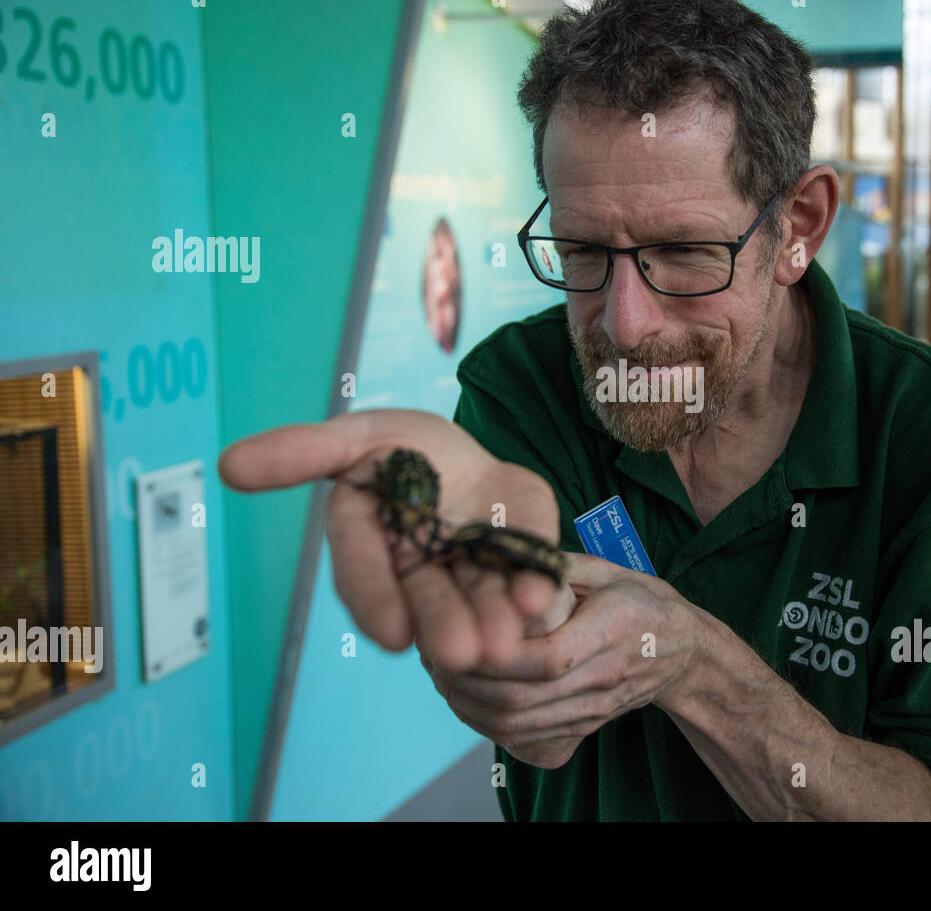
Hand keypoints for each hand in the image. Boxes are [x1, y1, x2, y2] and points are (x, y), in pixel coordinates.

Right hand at [217, 408, 569, 670]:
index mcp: (372, 542)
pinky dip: (535, 585)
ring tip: (507, 645)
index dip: (376, 601)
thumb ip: (303, 452)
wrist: (474, 458)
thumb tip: (227, 464)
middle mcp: (420, 569)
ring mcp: (472, 569)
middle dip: (446, 626)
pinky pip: (526, 573)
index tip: (392, 637)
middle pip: (429, 599)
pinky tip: (543, 598)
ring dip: (493, 622)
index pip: (365, 574)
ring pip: (480, 598)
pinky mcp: (521, 558)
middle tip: (465, 654)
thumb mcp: (357, 437)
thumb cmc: (407, 449)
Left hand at [425, 553, 702, 768]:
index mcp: (614, 628)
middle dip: (469, 682)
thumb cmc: (643, 602)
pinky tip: (466, 700)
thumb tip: (505, 552)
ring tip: (442, 678)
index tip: (462, 630)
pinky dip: (486, 724)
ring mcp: (595, 706)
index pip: (549, 658)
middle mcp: (605, 674)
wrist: (684, 653)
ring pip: (520, 723)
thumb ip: (561, 566)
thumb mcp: (611, 570)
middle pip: (525, 697)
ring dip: (470, 707)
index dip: (497, 655)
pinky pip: (527, 737)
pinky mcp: (584, 725)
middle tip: (436, 655)